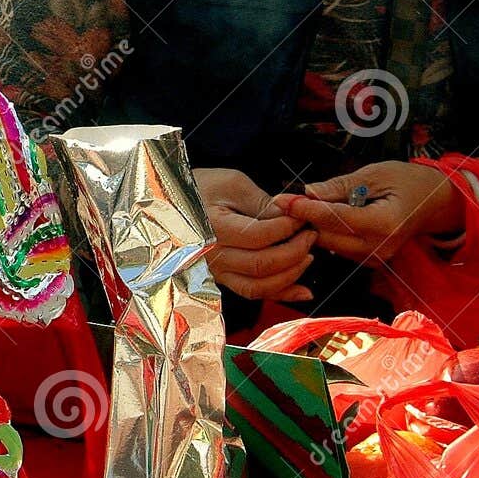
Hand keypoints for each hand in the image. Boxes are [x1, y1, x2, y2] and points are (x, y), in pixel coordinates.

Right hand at [198, 167, 316, 303]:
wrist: (167, 203)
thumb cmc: (199, 187)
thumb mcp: (230, 182)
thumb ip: (262, 201)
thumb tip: (292, 214)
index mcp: (211, 227)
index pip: (259, 235)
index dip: (288, 226)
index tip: (302, 215)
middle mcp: (211, 255)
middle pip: (262, 264)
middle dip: (295, 250)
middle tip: (311, 234)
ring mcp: (215, 271)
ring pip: (260, 286)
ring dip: (291, 274)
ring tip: (308, 256)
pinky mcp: (222, 279)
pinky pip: (253, 293)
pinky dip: (281, 295)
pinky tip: (303, 291)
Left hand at [274, 161, 463, 264]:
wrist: (434, 203)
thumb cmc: (407, 181)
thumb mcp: (375, 174)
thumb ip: (340, 186)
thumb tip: (308, 192)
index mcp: (384, 224)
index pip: (335, 219)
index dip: (305, 209)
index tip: (281, 200)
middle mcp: (379, 247)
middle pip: (327, 236)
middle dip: (304, 218)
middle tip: (284, 199)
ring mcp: (375, 258)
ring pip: (329, 244)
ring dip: (313, 226)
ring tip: (300, 205)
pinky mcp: (370, 261)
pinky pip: (339, 247)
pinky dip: (326, 232)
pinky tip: (320, 216)